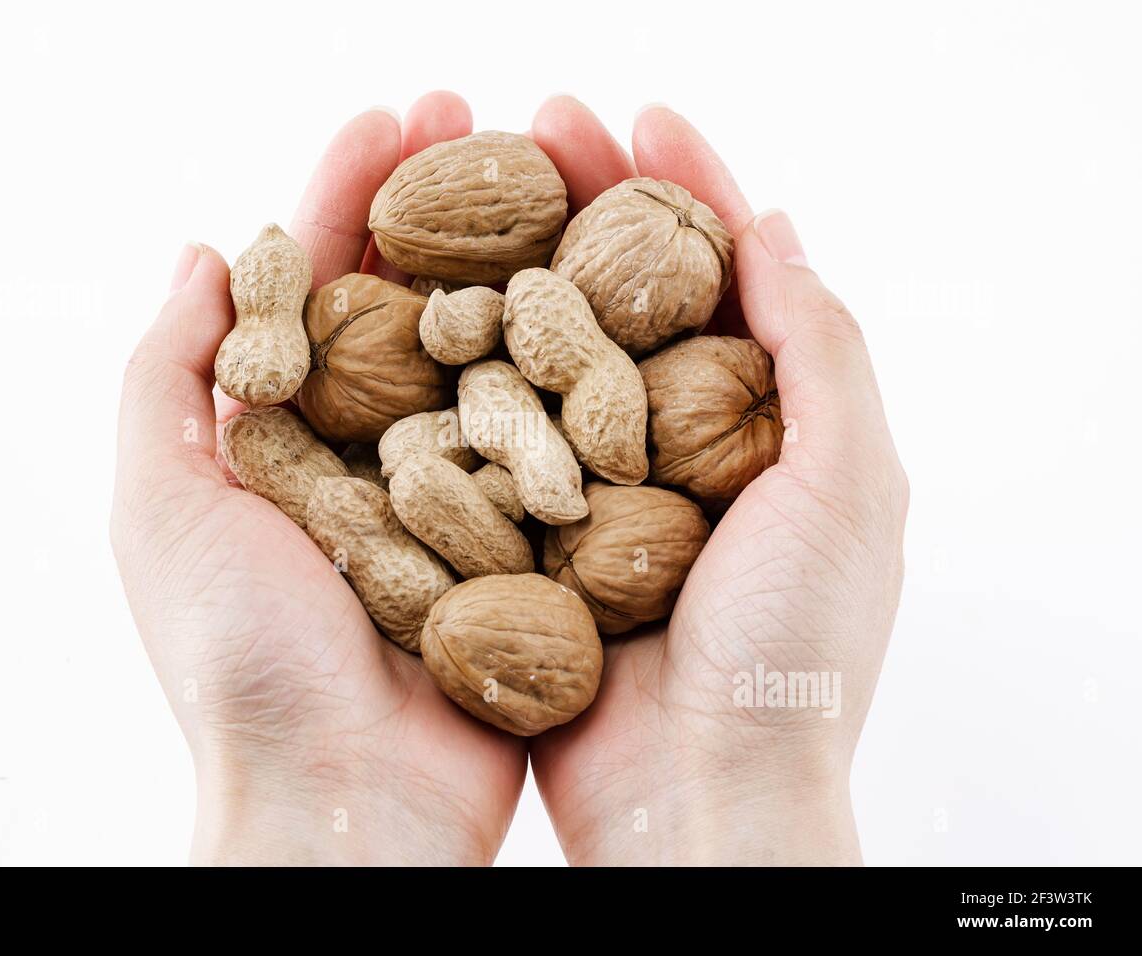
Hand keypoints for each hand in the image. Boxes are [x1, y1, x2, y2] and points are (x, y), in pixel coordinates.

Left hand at [111, 93, 526, 865]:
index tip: (395, 116)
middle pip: (417, 296)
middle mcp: (378, 448)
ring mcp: (459, 487)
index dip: (352, 192)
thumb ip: (166, 377)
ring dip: (527, 258)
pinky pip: (556, 434)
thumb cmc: (240, 665)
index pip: (318, 282)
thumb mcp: (165, 509)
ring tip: (570, 172)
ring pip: (497, 350)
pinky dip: (580, 362)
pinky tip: (615, 293)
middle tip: (501, 111)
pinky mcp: (526, 535)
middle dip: (453, 199)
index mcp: (288, 432)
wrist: (348, 797)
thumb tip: (205, 253)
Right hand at [527, 97, 908, 864]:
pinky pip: (494, 429)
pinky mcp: (530, 530)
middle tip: (532, 119)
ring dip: (515, 261)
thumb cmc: (791, 650)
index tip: (636, 115)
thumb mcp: (848, 484)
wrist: (698, 795)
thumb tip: (772, 221)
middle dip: (584, 199)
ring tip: (466, 184)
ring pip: (551, 347)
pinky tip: (424, 305)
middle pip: (626, 290)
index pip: (724, 274)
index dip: (684, 186)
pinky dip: (464, 365)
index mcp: (765, 421)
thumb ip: (820, 348)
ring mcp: (597, 482)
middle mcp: (675, 440)